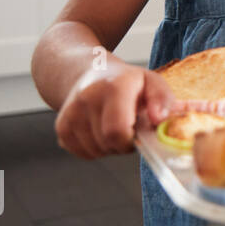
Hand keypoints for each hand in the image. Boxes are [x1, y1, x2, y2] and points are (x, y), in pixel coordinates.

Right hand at [55, 62, 175, 159]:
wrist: (89, 72)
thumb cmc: (127, 82)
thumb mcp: (151, 81)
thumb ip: (163, 99)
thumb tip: (160, 119)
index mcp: (113, 87)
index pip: (117, 131)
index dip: (130, 141)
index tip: (138, 132)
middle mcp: (87, 98)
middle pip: (107, 144)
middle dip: (123, 144)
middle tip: (129, 128)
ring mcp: (70, 113)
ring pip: (95, 151)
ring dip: (109, 147)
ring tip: (114, 126)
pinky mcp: (61, 127)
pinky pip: (82, 153)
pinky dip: (95, 149)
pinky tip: (100, 130)